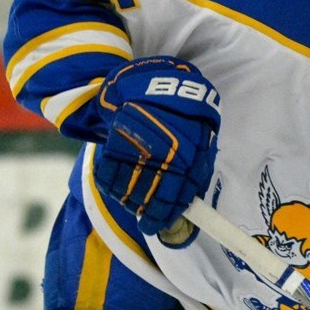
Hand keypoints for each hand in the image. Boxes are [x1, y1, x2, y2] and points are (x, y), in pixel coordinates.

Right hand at [92, 56, 219, 233]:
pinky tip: (116, 184)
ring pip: (126, 187)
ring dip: (126, 199)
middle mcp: (164, 155)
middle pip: (148, 197)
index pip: (173, 199)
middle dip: (143, 211)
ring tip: (130, 200)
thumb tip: (189, 206)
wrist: (159, 83)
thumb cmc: (185, 118)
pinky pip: (108, 172)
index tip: (154, 226)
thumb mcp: (202, 144)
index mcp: (188, 159)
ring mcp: (139, 146)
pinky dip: (110, 182)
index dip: (162, 217)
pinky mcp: (117, 137)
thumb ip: (195, 175)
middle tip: (142, 218)